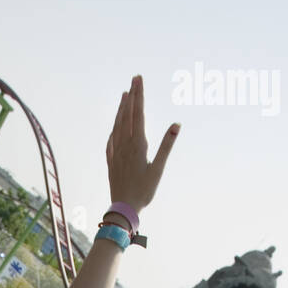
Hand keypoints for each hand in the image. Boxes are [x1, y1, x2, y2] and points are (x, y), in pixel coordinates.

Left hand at [106, 75, 178, 214]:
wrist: (123, 208)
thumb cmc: (144, 191)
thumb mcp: (159, 169)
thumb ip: (167, 145)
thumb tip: (176, 124)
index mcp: (137, 144)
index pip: (138, 114)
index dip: (139, 95)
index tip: (139, 79)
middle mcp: (125, 145)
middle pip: (127, 115)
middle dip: (131, 96)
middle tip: (134, 79)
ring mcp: (116, 153)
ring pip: (117, 126)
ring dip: (121, 110)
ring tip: (124, 96)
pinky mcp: (111, 162)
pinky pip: (111, 141)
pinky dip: (113, 129)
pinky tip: (114, 127)